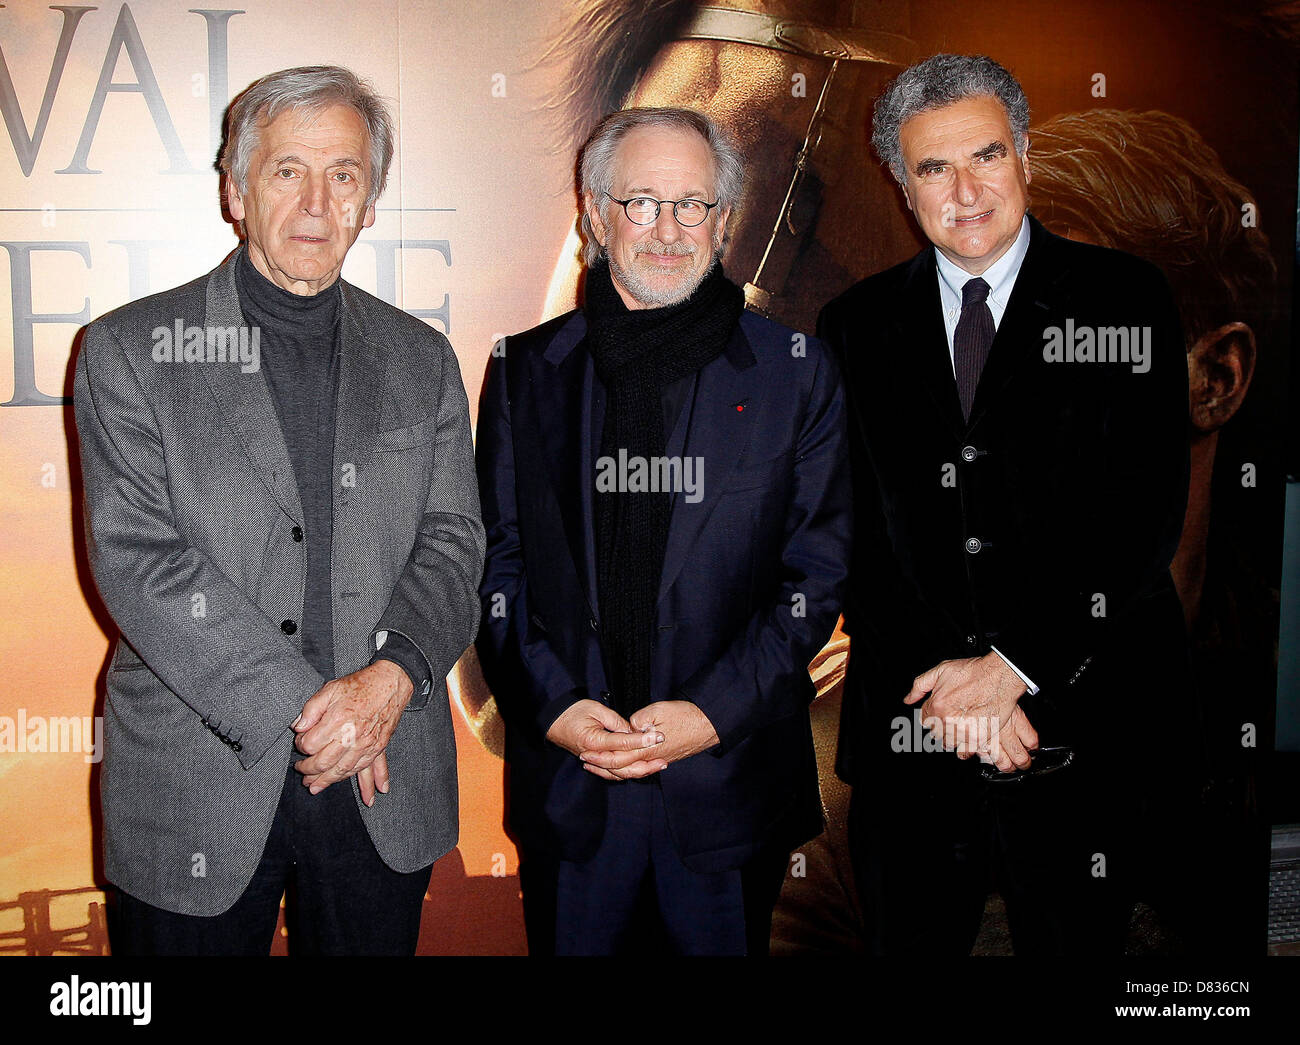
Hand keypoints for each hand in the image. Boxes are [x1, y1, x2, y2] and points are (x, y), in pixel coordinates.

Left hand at [293, 660, 412, 800]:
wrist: (391, 682)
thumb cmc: (360, 684)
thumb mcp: (330, 689)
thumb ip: (311, 709)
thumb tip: (297, 727)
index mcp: (338, 721)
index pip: (310, 745)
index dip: (300, 746)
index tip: (299, 743)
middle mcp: (352, 737)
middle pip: (324, 763)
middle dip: (309, 771)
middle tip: (301, 773)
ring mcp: (367, 744)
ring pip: (344, 771)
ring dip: (329, 782)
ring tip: (316, 787)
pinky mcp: (379, 746)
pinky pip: (372, 768)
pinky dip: (370, 784)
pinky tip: (369, 797)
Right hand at [546, 699, 662, 770]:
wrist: (554, 721)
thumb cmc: (572, 712)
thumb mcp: (595, 709)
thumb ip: (616, 721)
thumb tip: (634, 731)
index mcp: (593, 741)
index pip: (623, 743)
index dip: (642, 740)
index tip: (658, 736)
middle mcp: (594, 755)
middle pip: (624, 765)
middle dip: (646, 761)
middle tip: (664, 756)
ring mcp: (594, 761)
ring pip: (620, 773)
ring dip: (640, 771)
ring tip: (658, 765)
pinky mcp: (595, 763)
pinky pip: (613, 774)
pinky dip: (628, 774)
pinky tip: (642, 770)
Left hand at [578, 700, 718, 779]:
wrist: (710, 725)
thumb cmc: (686, 715)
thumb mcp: (658, 710)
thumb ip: (638, 720)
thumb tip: (629, 727)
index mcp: (647, 748)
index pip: (618, 757)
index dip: (600, 755)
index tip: (585, 752)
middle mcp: (652, 759)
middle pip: (622, 768)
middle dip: (601, 765)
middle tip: (585, 760)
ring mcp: (659, 760)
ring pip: (631, 771)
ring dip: (612, 769)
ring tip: (597, 766)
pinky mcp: (665, 758)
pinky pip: (641, 768)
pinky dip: (628, 768)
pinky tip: (622, 764)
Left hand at [904, 654, 1036, 772]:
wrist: (999, 677)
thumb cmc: (974, 672)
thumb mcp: (941, 670)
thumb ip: (920, 686)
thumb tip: (908, 699)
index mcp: (936, 705)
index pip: (924, 720)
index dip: (931, 716)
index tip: (938, 714)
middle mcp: (947, 721)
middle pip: (935, 733)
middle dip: (941, 727)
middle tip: (952, 719)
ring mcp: (962, 731)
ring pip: (949, 743)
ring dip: (952, 737)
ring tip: (961, 727)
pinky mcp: (978, 739)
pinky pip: (965, 751)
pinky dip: (965, 748)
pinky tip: (968, 738)